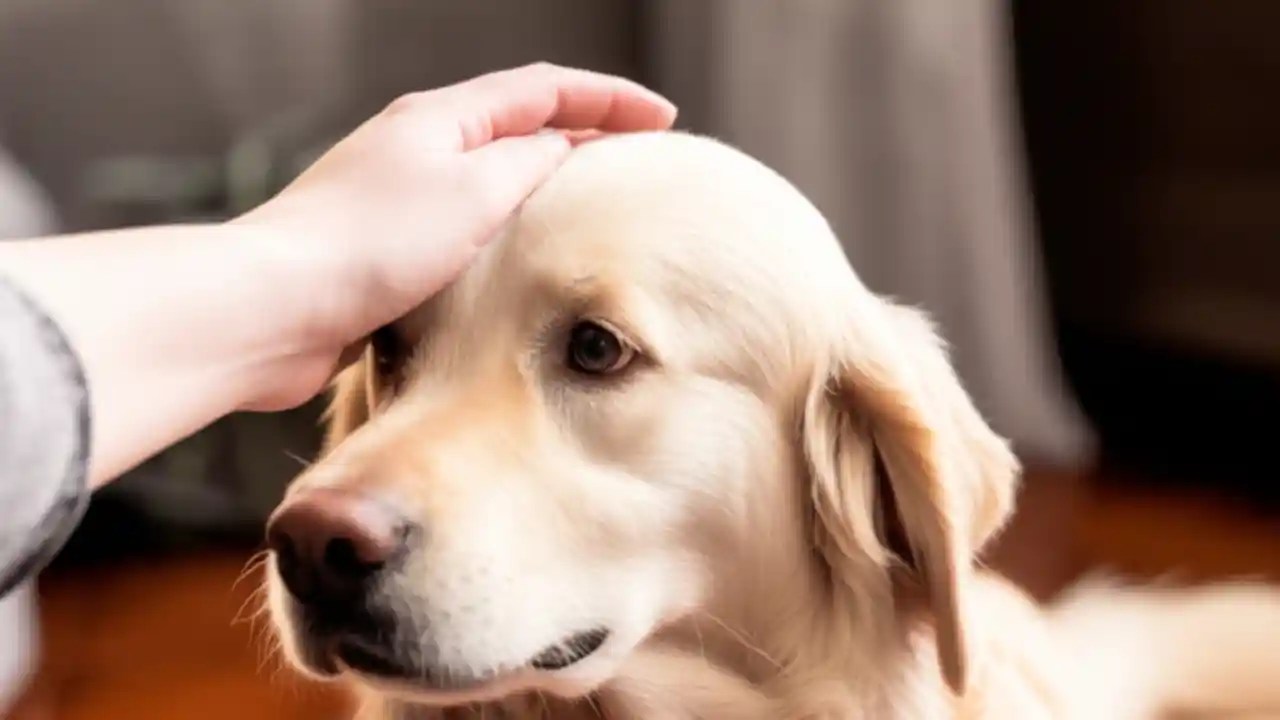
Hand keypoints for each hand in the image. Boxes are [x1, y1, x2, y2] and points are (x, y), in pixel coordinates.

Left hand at [234, 63, 676, 409]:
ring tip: (590, 212)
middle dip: (582, 136)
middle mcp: (417, 149)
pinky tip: (521, 266)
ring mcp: (397, 199)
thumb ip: (530, 163)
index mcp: (442, 119)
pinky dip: (505, 234)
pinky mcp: (383, 252)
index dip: (609, 99)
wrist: (273, 308)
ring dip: (544, 187)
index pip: (544, 90)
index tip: (662, 119)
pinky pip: (463, 230)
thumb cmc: (370, 245)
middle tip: (636, 163)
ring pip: (489, 181)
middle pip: (517, 128)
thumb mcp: (474, 190)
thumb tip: (560, 151)